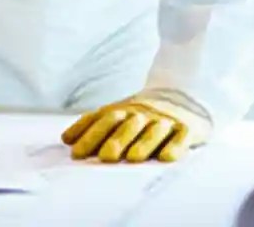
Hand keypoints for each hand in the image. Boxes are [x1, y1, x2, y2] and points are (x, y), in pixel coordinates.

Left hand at [61, 90, 211, 162]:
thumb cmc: (140, 115)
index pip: (104, 119)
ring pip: (154, 131)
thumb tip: (66, 140)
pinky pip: (182, 137)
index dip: (90, 134)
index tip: (76, 152)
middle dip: (116, 140)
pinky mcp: (187, 129)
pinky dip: (175, 146)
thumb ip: (92, 125)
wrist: (181, 96)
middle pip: (128, 125)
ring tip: (133, 157)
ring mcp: (165, 121)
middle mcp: (143, 114)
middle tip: (105, 156)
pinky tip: (166, 157)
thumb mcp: (116, 114)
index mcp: (123, 111)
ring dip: (143, 144)